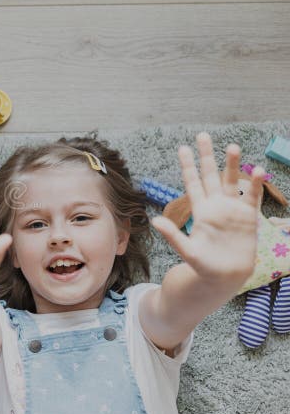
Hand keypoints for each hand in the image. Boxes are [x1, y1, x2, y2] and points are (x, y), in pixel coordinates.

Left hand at [152, 133, 262, 283]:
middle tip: (203, 135)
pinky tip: (258, 171)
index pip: (192, 183)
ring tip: (232, 146)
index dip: (188, 166)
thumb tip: (155, 220)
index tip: (183, 148)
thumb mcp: (186, 250)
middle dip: (207, 156)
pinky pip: (252, 198)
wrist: (224, 278)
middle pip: (211, 176)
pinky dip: (255, 185)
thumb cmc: (202, 266)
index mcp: (199, 211)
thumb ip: (173, 235)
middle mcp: (215, 206)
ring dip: (232, 165)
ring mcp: (232, 210)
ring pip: (232, 182)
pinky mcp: (248, 218)